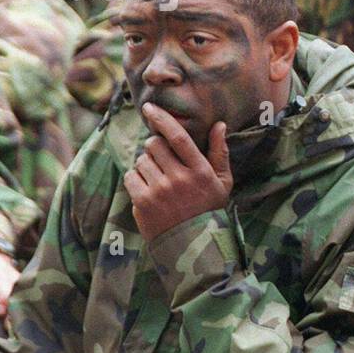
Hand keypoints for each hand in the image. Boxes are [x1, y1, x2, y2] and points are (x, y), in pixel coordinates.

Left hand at [124, 104, 232, 241]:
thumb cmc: (209, 209)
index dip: (162, 119)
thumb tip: (220, 125)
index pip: (179, 137)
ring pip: (141, 160)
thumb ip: (219, 152)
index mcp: (201, 171)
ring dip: (146, 165)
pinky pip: (131, 176)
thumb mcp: (222, 182)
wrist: (193, 244)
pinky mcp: (143, 202)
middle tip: (162, 162)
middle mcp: (180, 179)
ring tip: (158, 180)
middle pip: (154, 145)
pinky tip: (148, 190)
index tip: (149, 108)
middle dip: (155, 148)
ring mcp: (160, 191)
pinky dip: (136, 179)